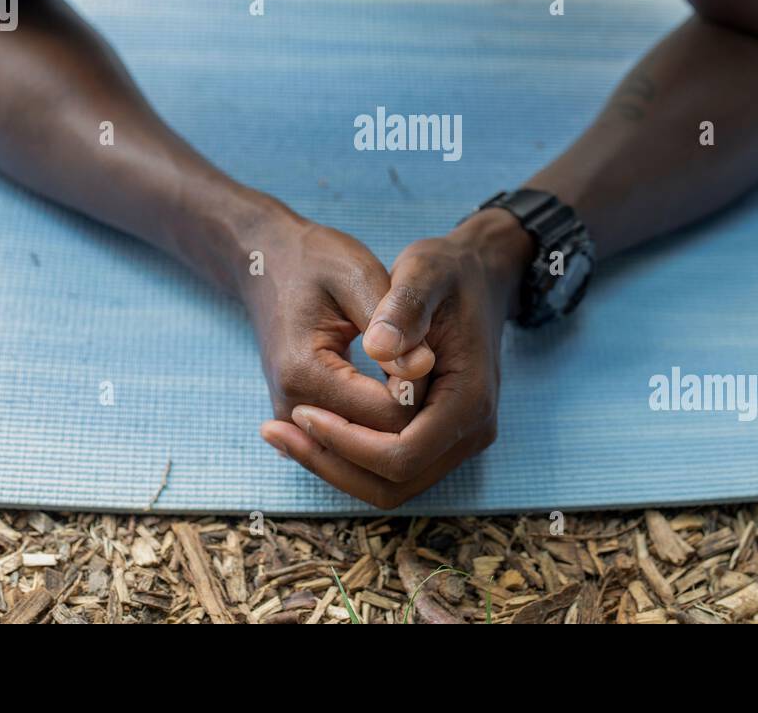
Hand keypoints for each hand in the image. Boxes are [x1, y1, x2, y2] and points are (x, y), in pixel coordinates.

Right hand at [240, 212, 433, 435]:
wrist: (268, 265)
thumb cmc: (316, 261)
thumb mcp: (358, 274)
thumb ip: (392, 322)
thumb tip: (423, 368)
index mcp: (304, 372)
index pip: (390, 415)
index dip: (421, 388)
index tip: (426, 348)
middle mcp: (292, 407)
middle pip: (379, 441)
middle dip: (411, 407)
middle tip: (419, 357)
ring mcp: (292, 420)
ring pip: (367, 450)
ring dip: (397, 419)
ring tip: (403, 368)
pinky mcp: (298, 422)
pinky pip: (351, 444)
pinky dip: (378, 424)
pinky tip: (388, 384)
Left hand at [262, 209, 533, 508]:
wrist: (478, 275)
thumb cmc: (449, 271)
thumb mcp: (425, 271)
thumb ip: (404, 307)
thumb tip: (379, 348)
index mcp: (469, 399)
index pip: (402, 454)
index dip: (347, 441)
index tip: (302, 408)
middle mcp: (471, 432)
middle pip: (394, 483)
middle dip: (333, 462)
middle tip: (280, 428)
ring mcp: (456, 442)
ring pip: (389, 487)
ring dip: (334, 466)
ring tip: (283, 432)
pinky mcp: (438, 439)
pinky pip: (389, 470)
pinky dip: (347, 457)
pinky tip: (306, 429)